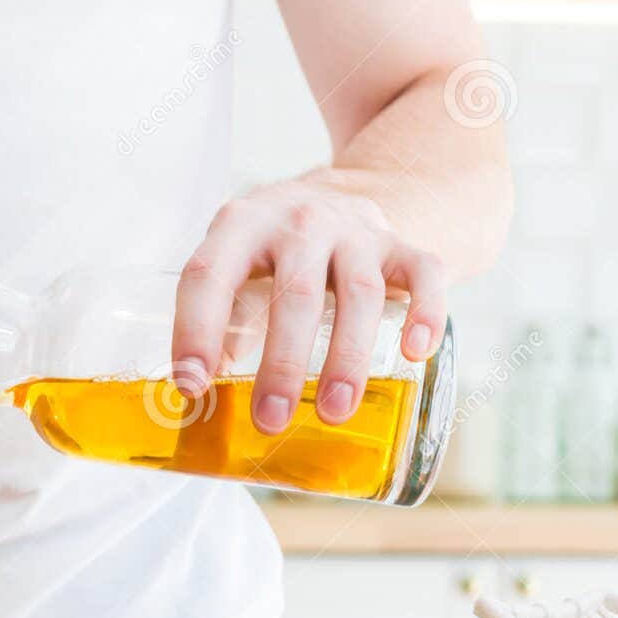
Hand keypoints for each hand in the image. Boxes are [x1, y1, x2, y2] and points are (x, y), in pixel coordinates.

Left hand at [172, 179, 446, 430]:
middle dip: (282, 363)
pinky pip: (425, 274)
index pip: (209, 275)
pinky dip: (425, 312)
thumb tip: (202, 395)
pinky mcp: (401, 245)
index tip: (192, 386)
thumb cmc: (276, 254)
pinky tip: (414, 353)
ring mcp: (356, 231)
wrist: (343, 197)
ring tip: (335, 412)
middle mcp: (300, 222)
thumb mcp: (237, 270)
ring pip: (360, 292)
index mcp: (241, 226)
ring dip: (347, 357)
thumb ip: (222, 323)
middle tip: (271, 420)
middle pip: (294, 293)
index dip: (196, 331)